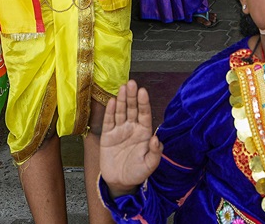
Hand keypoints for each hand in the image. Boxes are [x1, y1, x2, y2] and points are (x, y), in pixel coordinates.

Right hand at [98, 80, 163, 198]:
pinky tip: (112, 101)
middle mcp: (132, 128)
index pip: (145, 114)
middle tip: (132, 83)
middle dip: (132, 96)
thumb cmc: (137, 172)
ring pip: (121, 112)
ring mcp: (120, 130)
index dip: (144, 103)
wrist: (120, 182)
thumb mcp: (150, 165)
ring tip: (122, 88)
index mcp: (144, 132)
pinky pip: (109, 121)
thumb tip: (156, 139)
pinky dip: (110, 111)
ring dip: (121, 100)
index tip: (143, 92)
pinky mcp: (108, 136)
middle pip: (132, 109)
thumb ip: (155, 153)